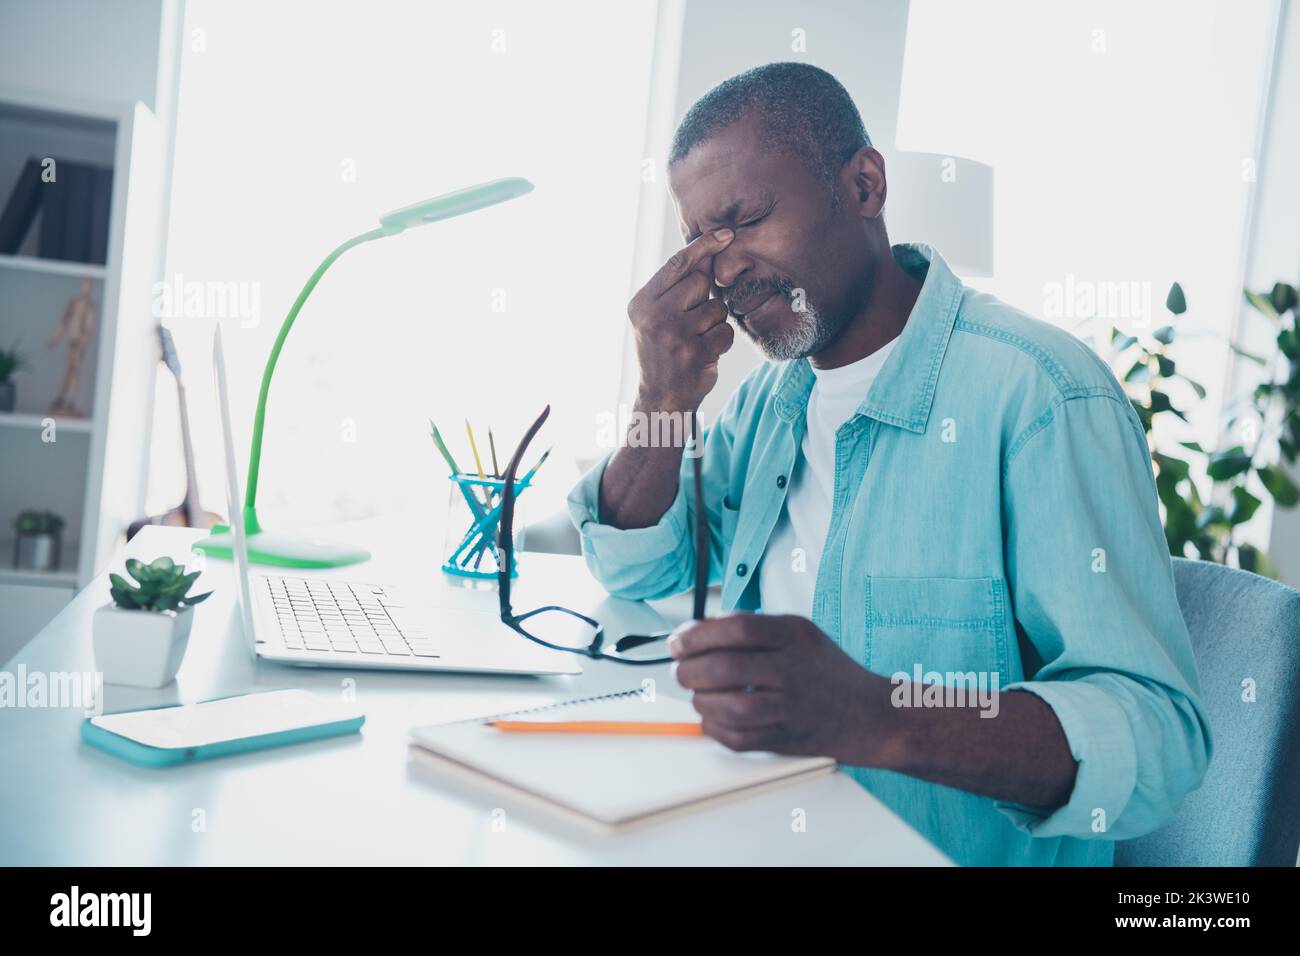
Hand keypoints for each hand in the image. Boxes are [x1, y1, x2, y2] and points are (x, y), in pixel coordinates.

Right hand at [628, 229, 736, 414]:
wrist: (661, 397)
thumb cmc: (663, 350)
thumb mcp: (658, 316)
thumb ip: (678, 286)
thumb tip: (708, 251)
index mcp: (641, 303)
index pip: (677, 264)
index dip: (704, 246)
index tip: (726, 233)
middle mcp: (654, 317)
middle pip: (700, 282)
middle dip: (704, 298)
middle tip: (691, 321)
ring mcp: (674, 335)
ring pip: (716, 307)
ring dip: (714, 323)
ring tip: (696, 339)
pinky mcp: (695, 353)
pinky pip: (725, 331)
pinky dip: (721, 342)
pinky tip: (705, 353)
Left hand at [669, 612, 901, 764]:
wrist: (869, 715)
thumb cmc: (826, 670)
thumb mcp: (798, 632)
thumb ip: (752, 628)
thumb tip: (697, 631)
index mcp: (794, 635)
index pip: (736, 629)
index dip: (697, 635)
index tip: (678, 641)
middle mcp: (793, 669)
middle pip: (725, 668)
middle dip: (689, 670)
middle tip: (681, 670)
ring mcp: (791, 707)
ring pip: (728, 706)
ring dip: (700, 700)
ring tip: (697, 694)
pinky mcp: (786, 738)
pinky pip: (738, 737)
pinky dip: (715, 727)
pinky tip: (713, 716)